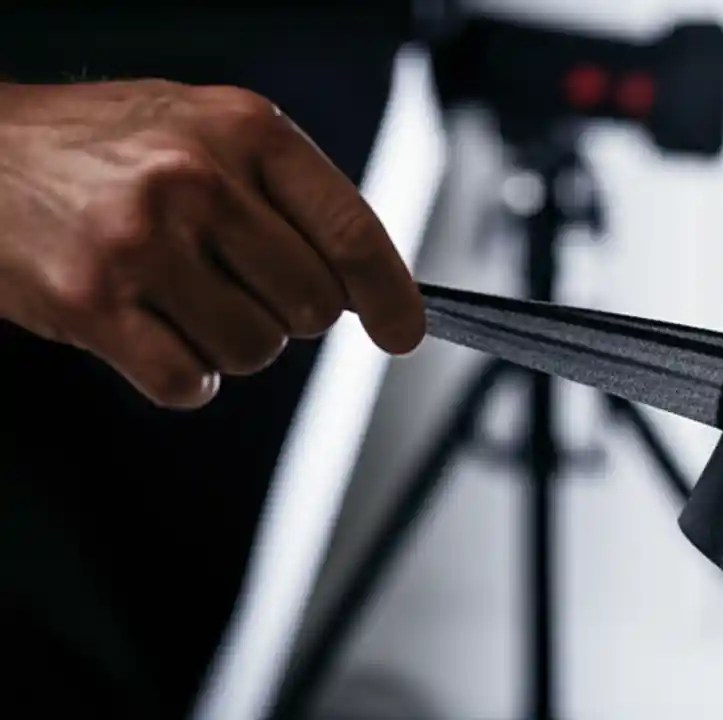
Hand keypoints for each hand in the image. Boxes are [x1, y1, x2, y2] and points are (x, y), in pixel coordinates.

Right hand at [0, 80, 423, 408]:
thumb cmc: (101, 145)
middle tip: (238, 285)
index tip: (404, 330)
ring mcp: (142, 243)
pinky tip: (153, 331)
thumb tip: (363, 282)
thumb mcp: (206, 129)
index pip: (350, 230)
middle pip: (311, 306)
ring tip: (182, 297)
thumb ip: (284, 193)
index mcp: (244, 130)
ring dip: (232, 343)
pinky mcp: (91, 303)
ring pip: (255, 351)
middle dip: (289, 313)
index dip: (390, 294)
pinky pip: (189, 383)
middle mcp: (197, 180)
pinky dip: (184, 374)